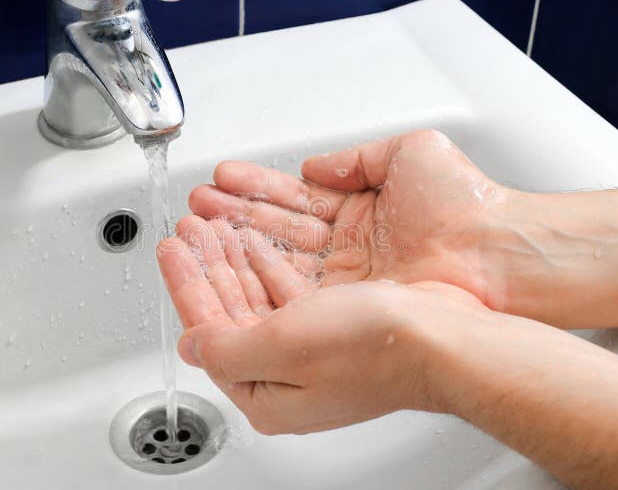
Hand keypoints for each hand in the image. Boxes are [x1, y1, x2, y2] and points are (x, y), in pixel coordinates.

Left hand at [157, 215, 488, 433]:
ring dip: (234, 257)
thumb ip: (226, 348)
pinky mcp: (335, 328)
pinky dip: (267, 263)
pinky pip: (287, 291)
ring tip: (215, 224)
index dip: (186, 283)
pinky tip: (256, 242)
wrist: (446, 339)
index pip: (208, 330)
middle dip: (207, 263)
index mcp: (266, 392)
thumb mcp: (283, 348)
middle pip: (230, 310)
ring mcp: (312, 352)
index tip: (171, 248)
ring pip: (256, 296)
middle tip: (190, 227)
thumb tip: (191, 346)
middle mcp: (287, 375)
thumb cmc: (375, 349)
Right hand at [188, 130, 512, 309]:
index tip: (222, 178)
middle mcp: (348, 246)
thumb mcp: (408, 152)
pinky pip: (291, 287)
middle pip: (278, 227)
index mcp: (360, 208)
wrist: (496, 252)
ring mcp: (345, 277)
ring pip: (277, 257)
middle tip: (196, 207)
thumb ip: (355, 158)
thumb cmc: (465, 202)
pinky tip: (228, 259)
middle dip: (234, 215)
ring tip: (197, 229)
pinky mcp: (346, 304)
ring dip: (236, 242)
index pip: (296, 196)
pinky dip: (258, 272)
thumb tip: (312, 165)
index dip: (257, 186)